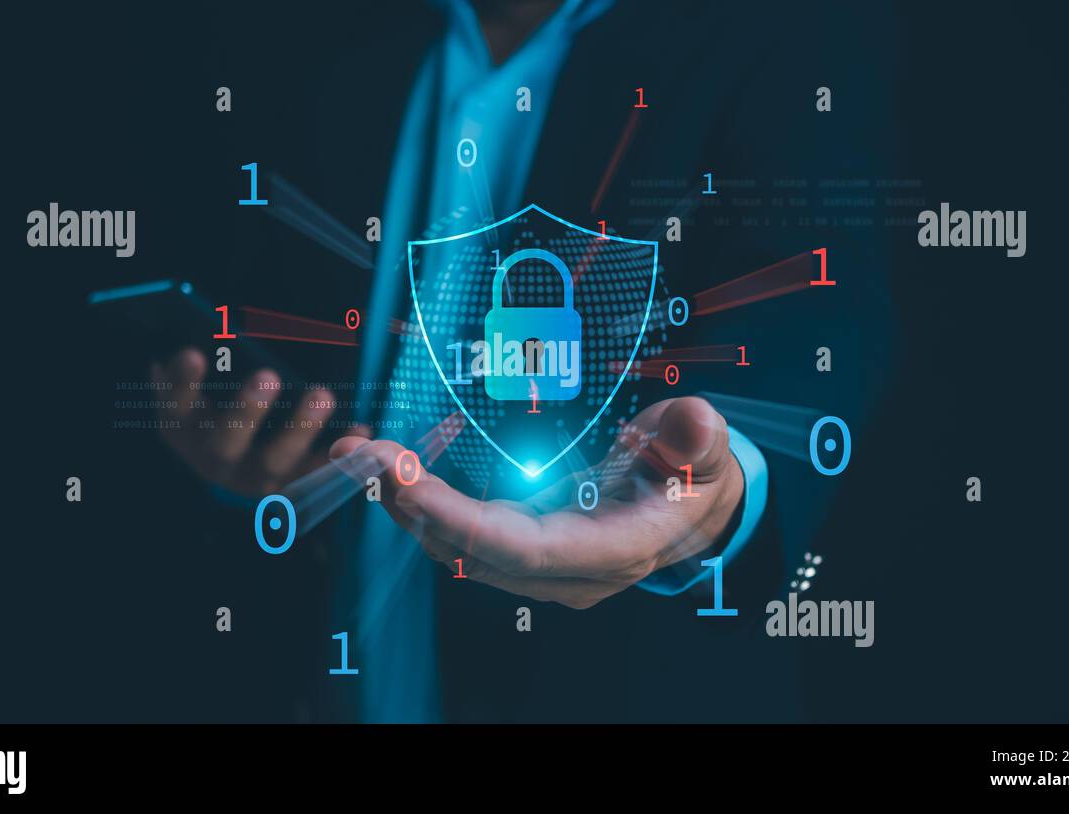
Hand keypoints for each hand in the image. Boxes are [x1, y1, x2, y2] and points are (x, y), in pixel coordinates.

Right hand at [152, 348, 357, 496]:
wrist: (234, 456)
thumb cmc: (221, 398)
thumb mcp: (208, 382)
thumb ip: (214, 358)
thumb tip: (225, 322)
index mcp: (183, 425)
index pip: (174, 402)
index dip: (181, 381)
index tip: (192, 353)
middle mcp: (213, 457)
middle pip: (225, 440)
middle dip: (246, 409)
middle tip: (267, 376)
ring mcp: (252, 477)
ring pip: (273, 461)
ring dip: (300, 428)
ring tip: (321, 395)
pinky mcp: (290, 486)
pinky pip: (317, 473)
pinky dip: (341, 452)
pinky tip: (361, 427)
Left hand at [329, 396, 743, 608]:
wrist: (694, 510)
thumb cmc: (695, 476)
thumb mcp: (705, 452)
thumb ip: (697, 440)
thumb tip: (693, 423)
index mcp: (612, 551)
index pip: (523, 550)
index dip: (460, 521)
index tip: (405, 481)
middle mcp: (568, 573)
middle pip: (474, 553)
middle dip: (412, 505)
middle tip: (363, 453)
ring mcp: (542, 569)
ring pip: (458, 550)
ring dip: (406, 505)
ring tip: (363, 454)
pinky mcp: (524, 552)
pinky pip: (462, 537)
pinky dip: (424, 504)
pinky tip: (395, 467)